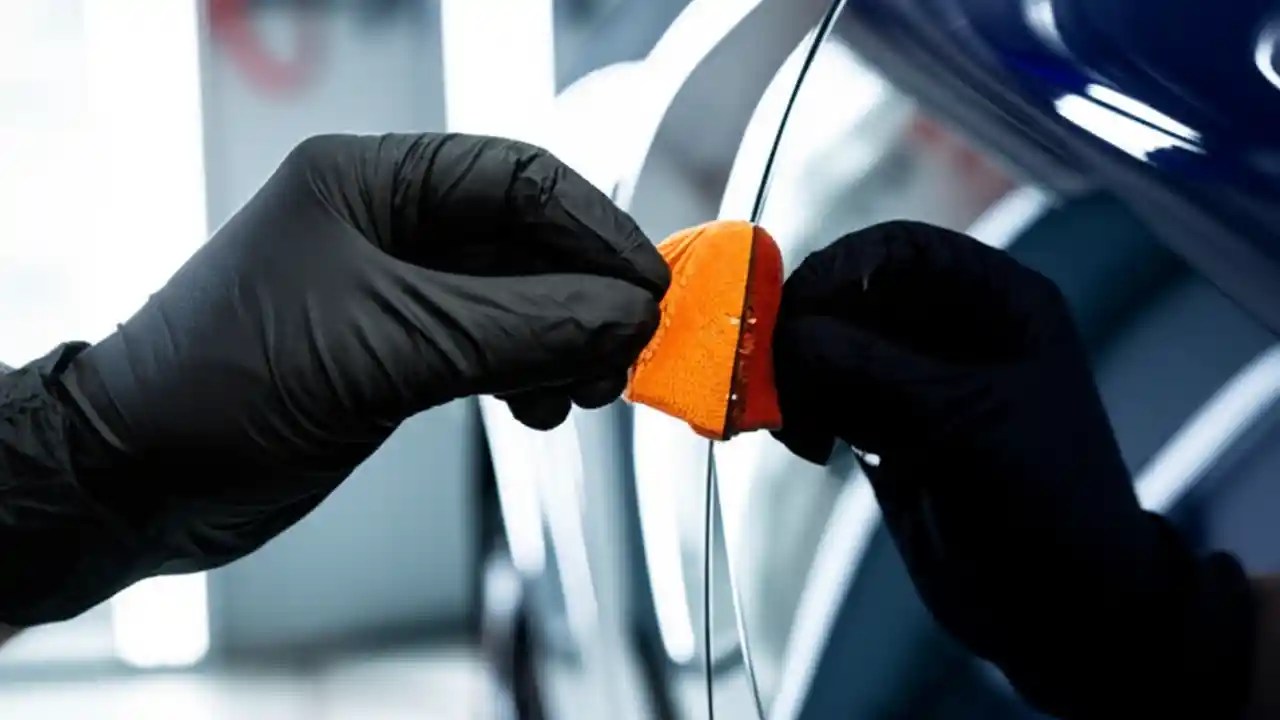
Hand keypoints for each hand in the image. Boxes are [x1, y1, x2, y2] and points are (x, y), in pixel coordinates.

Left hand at [48, 133, 665, 594]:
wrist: (137, 478)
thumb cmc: (229, 386)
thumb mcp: (389, 348)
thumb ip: (519, 327)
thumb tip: (626, 314)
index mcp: (370, 180)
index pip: (516, 179)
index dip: (594, 229)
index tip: (649, 285)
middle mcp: (384, 222)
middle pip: (523, 241)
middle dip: (583, 296)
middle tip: (625, 351)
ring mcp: (390, 288)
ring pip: (512, 299)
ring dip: (562, 341)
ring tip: (586, 390)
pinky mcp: (392, 349)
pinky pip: (487, 345)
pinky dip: (525, 373)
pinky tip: (541, 406)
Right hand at [772, 221, 1254, 717]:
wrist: (1060, 608)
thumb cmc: (1043, 500)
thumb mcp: (960, 422)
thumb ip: (872, 369)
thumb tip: (785, 334)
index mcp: (996, 303)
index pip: (901, 250)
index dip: (842, 268)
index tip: (795, 308)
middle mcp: (951, 332)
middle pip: (850, 297)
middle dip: (804, 329)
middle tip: (771, 373)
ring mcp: (914, 384)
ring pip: (827, 350)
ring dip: (794, 377)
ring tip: (791, 424)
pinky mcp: (885, 433)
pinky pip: (823, 400)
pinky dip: (799, 412)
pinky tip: (803, 445)